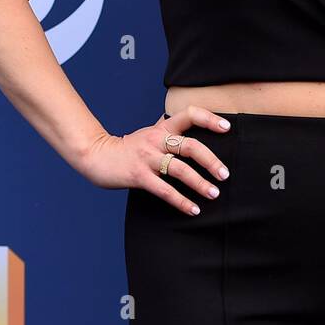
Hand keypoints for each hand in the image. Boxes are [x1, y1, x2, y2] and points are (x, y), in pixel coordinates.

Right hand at [76, 105, 231, 215]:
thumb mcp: (149, 132)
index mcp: (162, 128)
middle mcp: (157, 140)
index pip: (189, 114)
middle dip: (211, 160)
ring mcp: (148, 158)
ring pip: (180, 169)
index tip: (227, 127)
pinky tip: (193, 209)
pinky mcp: (139, 176)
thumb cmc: (128, 146)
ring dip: (200, 183)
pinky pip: (165, 190)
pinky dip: (181, 201)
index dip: (209, 119)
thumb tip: (188, 118)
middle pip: (190, 146)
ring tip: (214, 193)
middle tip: (225, 174)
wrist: (97, 156)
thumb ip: (168, 127)